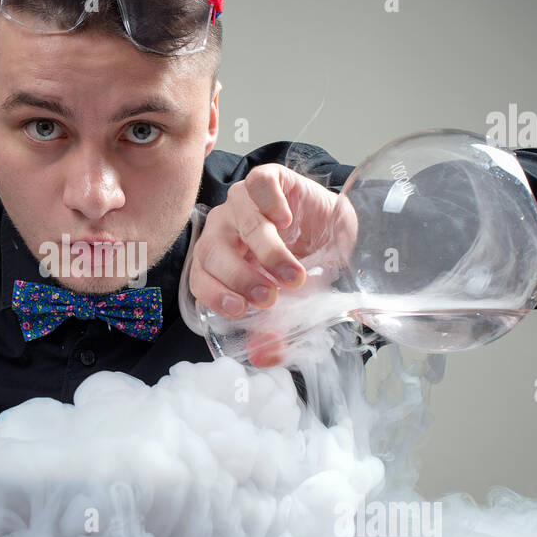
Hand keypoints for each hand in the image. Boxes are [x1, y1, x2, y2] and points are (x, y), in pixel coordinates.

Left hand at [187, 163, 356, 366]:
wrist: (337, 230)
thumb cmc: (304, 265)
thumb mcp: (292, 304)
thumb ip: (275, 330)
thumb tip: (263, 357)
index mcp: (219, 260)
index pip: (200, 278)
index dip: (215, 295)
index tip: (242, 310)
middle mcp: (224, 229)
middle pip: (213, 251)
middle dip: (240, 278)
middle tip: (269, 296)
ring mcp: (243, 201)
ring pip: (239, 221)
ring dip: (265, 250)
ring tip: (292, 273)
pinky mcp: (267, 179)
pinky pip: (259, 184)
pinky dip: (270, 203)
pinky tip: (287, 222)